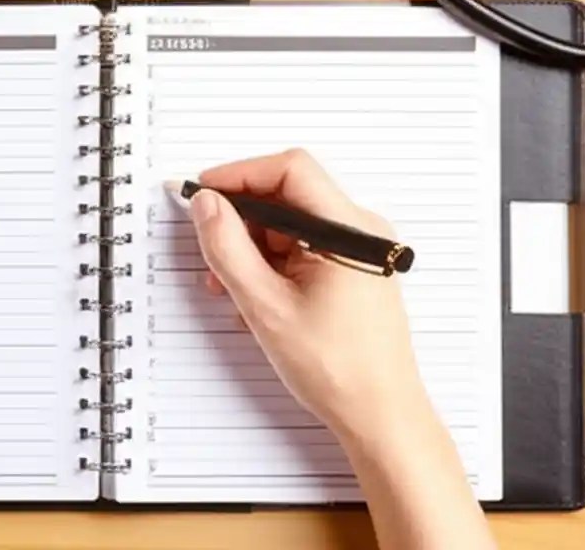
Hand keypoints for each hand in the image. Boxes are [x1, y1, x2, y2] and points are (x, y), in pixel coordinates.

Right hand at [185, 148, 431, 439]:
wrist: (380, 415)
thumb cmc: (338, 369)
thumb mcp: (266, 306)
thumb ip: (228, 248)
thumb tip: (206, 205)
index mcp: (349, 230)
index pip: (290, 169)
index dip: (240, 174)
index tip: (204, 193)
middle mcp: (360, 232)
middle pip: (288, 196)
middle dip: (241, 220)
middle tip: (209, 250)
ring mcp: (357, 252)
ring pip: (291, 226)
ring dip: (252, 248)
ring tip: (228, 287)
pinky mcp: (351, 272)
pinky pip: (302, 250)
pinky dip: (271, 266)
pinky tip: (254, 299)